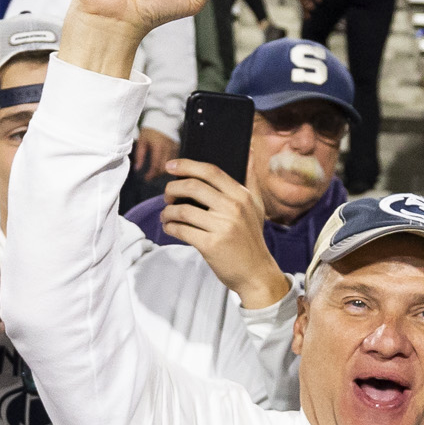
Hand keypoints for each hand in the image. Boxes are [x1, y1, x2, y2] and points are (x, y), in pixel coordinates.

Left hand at [132, 126, 177, 178]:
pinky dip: (170, 165)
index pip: (156, 166)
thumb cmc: (150, 129)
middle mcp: (168, 149)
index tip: (146, 179)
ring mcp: (174, 148)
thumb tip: (137, 168)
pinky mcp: (178, 148)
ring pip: (171, 166)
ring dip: (163, 171)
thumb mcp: (142, 140)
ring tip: (156, 172)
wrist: (162, 118)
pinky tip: (164, 166)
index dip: (151, 175)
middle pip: (164, 168)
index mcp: (158, 147)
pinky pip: (175, 160)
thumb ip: (140, 155)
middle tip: (150, 177)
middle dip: (157, 174)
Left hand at [157, 158, 288, 308]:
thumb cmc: (251, 240)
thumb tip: (250, 150)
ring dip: (168, 211)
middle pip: (192, 186)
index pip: (210, 172)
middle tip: (167, 196)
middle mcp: (233, 208)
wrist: (256, 273)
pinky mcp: (211, 245)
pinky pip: (181, 229)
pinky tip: (170, 228)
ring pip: (182, 209)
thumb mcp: (256, 207)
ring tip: (167, 216)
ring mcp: (222, 227)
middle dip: (172, 189)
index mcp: (242, 196)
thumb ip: (250, 179)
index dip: (187, 165)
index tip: (170, 167)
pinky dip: (170, 227)